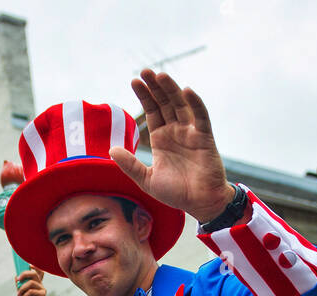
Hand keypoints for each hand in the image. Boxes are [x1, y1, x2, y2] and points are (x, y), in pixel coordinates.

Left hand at [16, 267, 46, 295]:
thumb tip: (16, 277)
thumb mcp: (20, 293)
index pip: (38, 271)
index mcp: (35, 283)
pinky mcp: (43, 294)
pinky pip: (31, 291)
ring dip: (22, 289)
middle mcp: (40, 284)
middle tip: (18, 279)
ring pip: (30, 283)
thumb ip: (19, 285)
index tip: (28, 265)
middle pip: (33, 273)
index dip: (34, 266)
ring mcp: (42, 289)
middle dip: (24, 274)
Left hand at [111, 69, 232, 222]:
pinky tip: (186, 91)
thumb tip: (111, 150)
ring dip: (171, 89)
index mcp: (161, 139)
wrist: (200, 204)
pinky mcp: (205, 137)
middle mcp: (175, 131)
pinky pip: (200, 117)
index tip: (134, 81)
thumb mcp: (147, 180)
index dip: (144, 96)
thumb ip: (130, 165)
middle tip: (145, 71)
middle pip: (164, 103)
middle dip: (155, 87)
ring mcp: (190, 133)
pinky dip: (195, 103)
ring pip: (180, 105)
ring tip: (160, 75)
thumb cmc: (176, 193)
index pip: (151, 111)